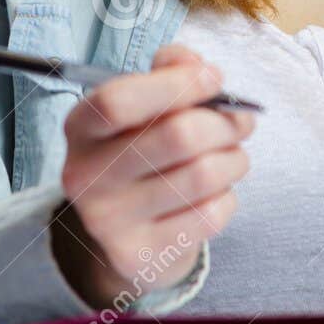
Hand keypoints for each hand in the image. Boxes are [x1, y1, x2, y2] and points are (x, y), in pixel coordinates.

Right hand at [55, 45, 251, 307]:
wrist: (127, 229)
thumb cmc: (143, 147)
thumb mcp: (143, 102)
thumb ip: (169, 70)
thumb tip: (199, 67)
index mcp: (81, 127)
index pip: (118, 101)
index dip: (177, 84)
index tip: (215, 78)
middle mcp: (85, 175)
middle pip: (177, 136)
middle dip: (225, 123)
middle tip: (243, 121)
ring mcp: (108, 222)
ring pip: (203, 175)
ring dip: (235, 159)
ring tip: (233, 156)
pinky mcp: (139, 256)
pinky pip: (210, 215)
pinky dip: (227, 197)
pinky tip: (216, 193)